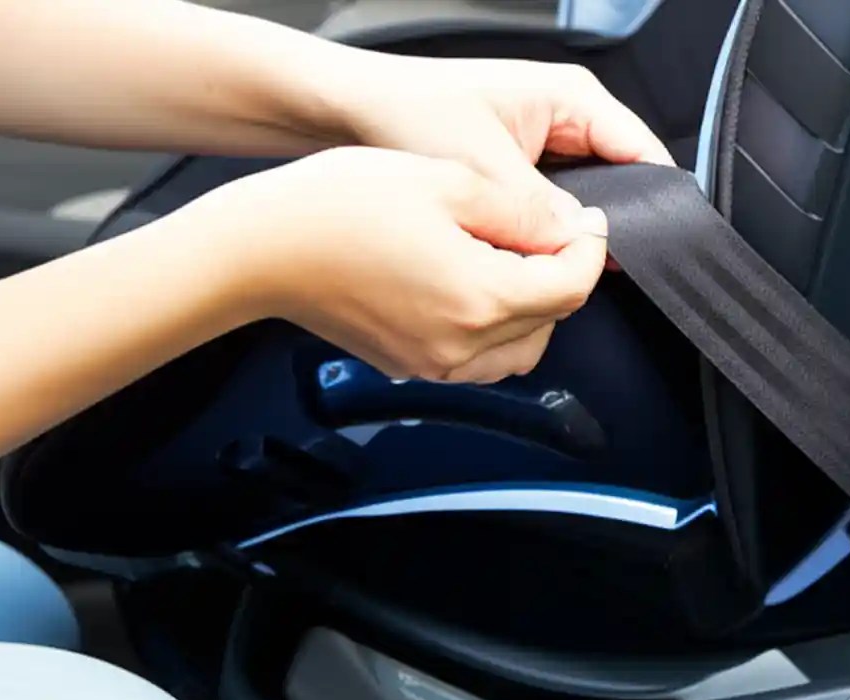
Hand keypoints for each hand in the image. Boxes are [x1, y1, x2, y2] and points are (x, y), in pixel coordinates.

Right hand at [168, 147, 607, 382]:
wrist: (259, 248)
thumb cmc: (334, 208)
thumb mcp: (447, 182)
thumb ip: (521, 212)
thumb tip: (568, 230)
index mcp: (480, 298)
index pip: (573, 287)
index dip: (590, 249)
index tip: (586, 221)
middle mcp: (461, 346)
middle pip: (552, 321)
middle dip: (561, 275)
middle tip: (545, 231)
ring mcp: (433, 364)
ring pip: (520, 350)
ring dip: (531, 308)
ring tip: (507, 258)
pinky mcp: (408, 366)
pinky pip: (477, 359)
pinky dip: (492, 328)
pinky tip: (470, 285)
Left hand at [339, 56, 672, 254]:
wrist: (348, 111)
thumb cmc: (406, 110)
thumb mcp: (482, 167)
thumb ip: (537, 211)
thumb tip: (580, 247)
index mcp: (574, 99)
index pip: (645, 156)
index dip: (653, 207)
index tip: (649, 252)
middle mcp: (566, 118)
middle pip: (618, 184)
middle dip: (605, 227)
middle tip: (585, 267)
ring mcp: (543, 143)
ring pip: (582, 202)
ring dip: (567, 233)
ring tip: (552, 262)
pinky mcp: (518, 168)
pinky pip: (549, 208)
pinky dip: (540, 233)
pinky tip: (526, 255)